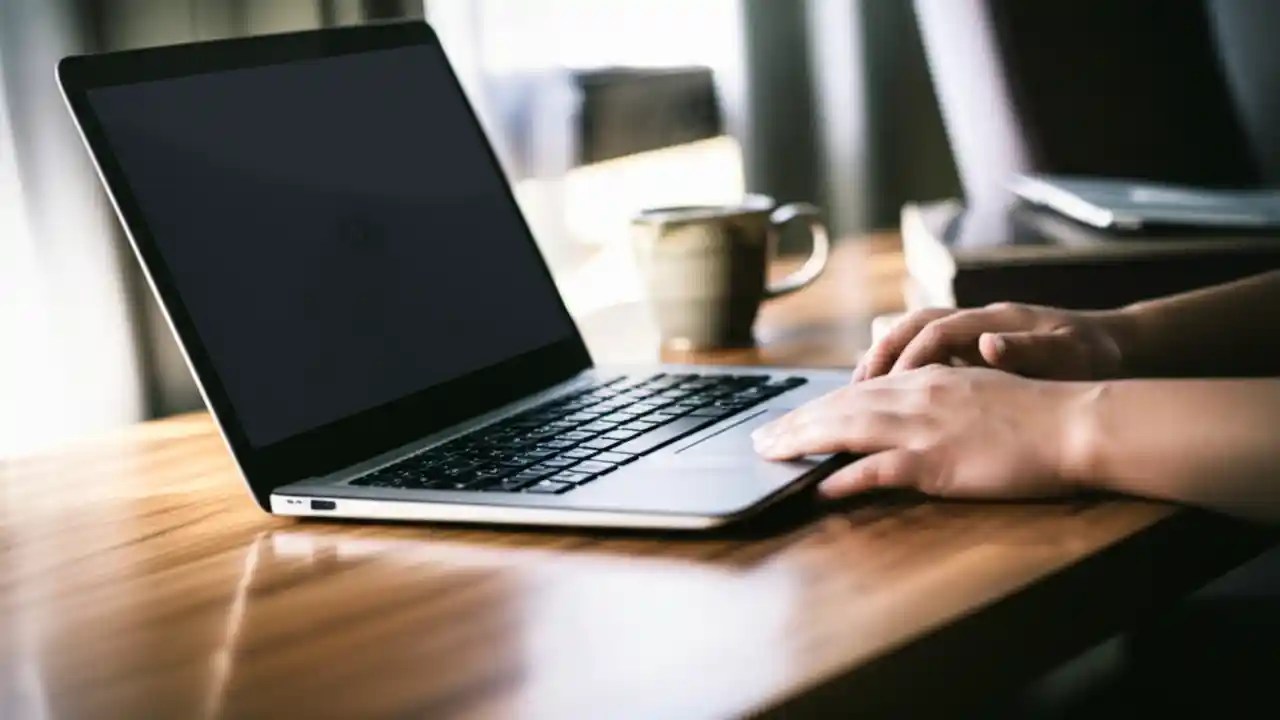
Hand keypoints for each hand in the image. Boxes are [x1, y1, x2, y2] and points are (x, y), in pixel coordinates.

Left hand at [752, 366, 1091, 499]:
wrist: (1076, 421)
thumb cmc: (1035, 412)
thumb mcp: (976, 392)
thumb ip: (937, 395)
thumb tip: (905, 406)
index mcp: (926, 381)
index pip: (857, 392)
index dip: (818, 408)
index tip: (788, 420)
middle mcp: (917, 396)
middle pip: (841, 407)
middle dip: (796, 423)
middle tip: (760, 440)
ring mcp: (925, 428)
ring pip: (848, 430)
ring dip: (803, 442)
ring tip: (770, 455)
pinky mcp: (938, 461)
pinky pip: (880, 470)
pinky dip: (845, 478)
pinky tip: (819, 487)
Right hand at [855, 303, 1130, 381]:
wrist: (1118, 349)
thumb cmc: (1096, 355)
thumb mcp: (1071, 354)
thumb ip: (1030, 349)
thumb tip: (988, 342)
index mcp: (995, 320)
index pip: (936, 330)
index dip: (906, 356)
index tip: (884, 387)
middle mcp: (978, 322)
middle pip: (912, 329)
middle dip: (878, 356)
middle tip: (851, 391)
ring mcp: (975, 336)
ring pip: (914, 342)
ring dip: (883, 366)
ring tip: (854, 398)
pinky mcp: (976, 354)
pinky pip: (928, 359)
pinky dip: (901, 376)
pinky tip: (887, 403)